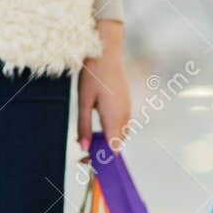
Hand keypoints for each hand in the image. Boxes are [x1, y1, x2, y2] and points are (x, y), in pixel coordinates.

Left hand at [79, 20, 132, 150]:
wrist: (106, 51)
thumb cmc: (93, 75)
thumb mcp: (84, 102)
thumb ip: (84, 126)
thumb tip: (84, 148)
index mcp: (114, 118)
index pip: (113, 149)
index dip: (102, 158)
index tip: (86, 162)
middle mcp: (125, 116)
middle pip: (118, 143)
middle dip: (104, 151)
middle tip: (84, 153)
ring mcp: (128, 108)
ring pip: (122, 134)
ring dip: (109, 140)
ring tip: (90, 138)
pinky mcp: (127, 102)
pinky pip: (123, 123)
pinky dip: (113, 129)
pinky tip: (100, 123)